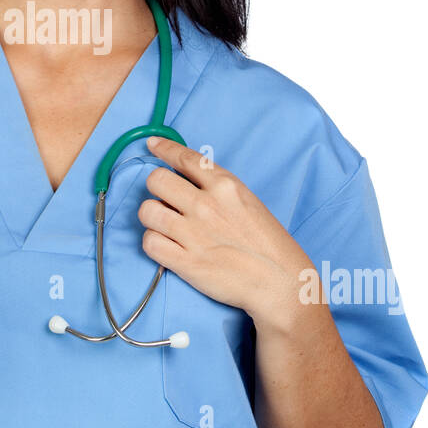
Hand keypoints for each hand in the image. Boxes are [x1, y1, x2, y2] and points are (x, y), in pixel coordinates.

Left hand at [139, 135, 317, 336]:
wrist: (280, 283)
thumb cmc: (268, 244)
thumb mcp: (248, 202)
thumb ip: (218, 189)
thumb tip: (186, 181)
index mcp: (225, 186)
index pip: (184, 157)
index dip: (164, 148)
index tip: (152, 144)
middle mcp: (206, 205)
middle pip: (156, 180)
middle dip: (156, 188)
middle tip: (166, 200)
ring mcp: (193, 233)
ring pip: (146, 211)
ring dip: (152, 217)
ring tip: (165, 225)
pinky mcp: (185, 262)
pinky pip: (149, 243)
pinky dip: (153, 243)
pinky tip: (166, 245)